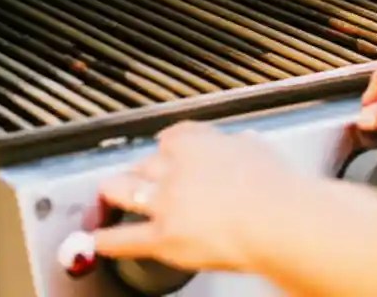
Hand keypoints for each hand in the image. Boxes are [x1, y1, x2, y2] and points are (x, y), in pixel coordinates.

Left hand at [93, 121, 302, 273]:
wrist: (277, 220)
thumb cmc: (276, 188)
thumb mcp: (255, 150)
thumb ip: (239, 147)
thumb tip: (243, 145)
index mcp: (195, 142)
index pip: (169, 138)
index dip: (166, 148)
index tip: (166, 152)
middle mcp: (173, 168)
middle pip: (143, 163)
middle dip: (139, 171)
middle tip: (138, 177)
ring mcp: (164, 202)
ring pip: (122, 190)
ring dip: (115, 192)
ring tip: (109, 195)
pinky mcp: (162, 236)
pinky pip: (123, 239)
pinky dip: (107, 239)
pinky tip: (98, 239)